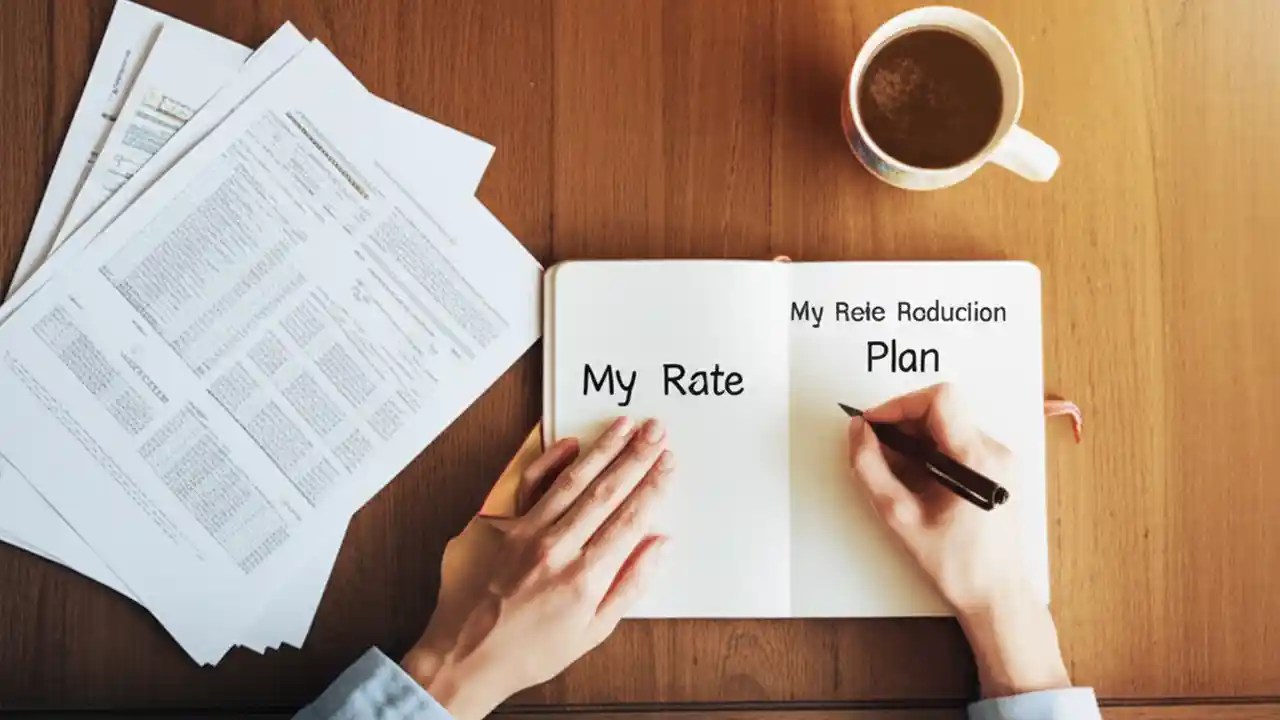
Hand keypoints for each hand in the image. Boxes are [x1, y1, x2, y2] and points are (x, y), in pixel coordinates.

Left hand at [402, 417, 673, 718]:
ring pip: (572, 481)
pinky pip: (529, 486)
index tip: (668, 462)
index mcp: (585, 578)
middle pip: (607, 492)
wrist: (464, 656)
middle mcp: (556, 549)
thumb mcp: (593, 632)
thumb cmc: (529, 651)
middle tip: (655, 430)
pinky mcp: (497, 525)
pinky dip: (550, 462)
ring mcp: (524, 533)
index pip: (630, 519)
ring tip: (624, 426)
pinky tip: (570, 444)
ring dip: (602, 450)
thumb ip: (630, 584)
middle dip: (635, 457)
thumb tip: (659, 545)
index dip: (653, 486)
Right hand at [848, 383, 1069, 697]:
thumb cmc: (958, 565)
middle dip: (901, 424)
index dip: (899, 404)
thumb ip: (871, 468)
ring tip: (895, 474)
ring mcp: (999, 460)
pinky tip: (916, 482)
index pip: (939, 399)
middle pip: (941, 409)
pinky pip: (956, 442)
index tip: (874, 424)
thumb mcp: (901, 517)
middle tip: (876, 450)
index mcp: (977, 459)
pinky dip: (929, 453)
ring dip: (914, 440)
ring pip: (946, 425)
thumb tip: (857, 433)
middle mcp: (995, 452)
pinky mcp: (996, 469)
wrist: (996, 595)